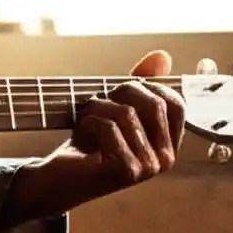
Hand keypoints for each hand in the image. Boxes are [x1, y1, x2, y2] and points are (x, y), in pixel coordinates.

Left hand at [4, 50, 185, 225]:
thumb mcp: (115, 108)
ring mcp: (148, 168)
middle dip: (119, 93)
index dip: (146, 87)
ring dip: (97, 108)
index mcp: (168, 145)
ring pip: (127, 113)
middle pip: (153, 103)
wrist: (58, 177)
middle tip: (96, 103)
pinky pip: (110, 127)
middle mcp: (165, 159)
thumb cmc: (88, 142)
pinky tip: (81, 137)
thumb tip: (162, 55)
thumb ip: (140, 84)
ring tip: (86, 120)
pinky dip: (89, 122)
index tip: (118, 91)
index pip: (175, 102)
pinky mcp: (127, 171)